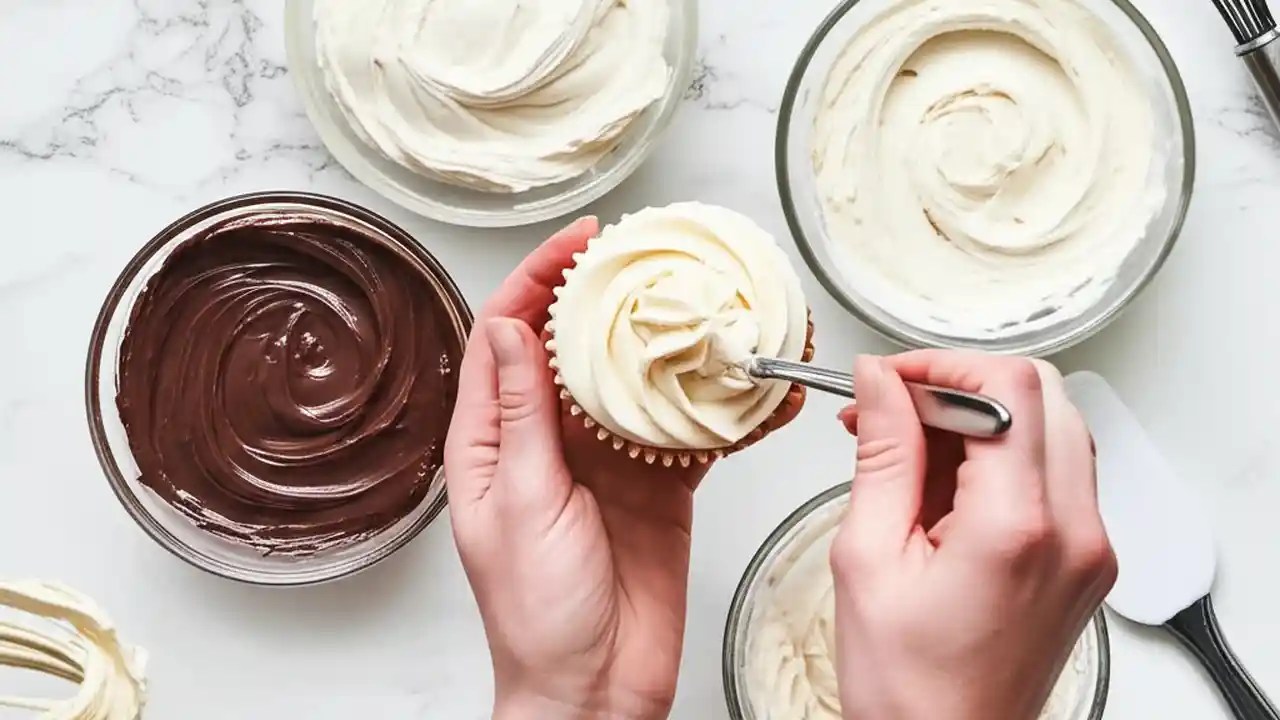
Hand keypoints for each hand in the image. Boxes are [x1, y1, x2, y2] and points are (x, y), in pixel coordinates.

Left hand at [443, 217, 803, 718]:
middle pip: (574, 344)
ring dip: (671, 343)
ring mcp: (607, 459)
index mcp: (495, 439)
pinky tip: (755, 390)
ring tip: (709, 303)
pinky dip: (724, 411)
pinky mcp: (659, 486)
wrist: (594, 687)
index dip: (536, 279)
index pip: (505, 335)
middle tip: (650, 255)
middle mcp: (549, 439)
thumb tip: (512, 328)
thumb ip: (524, 414)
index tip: (579, 243)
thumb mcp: (520, 503)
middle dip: (609, 295)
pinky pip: (692, 433)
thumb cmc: (537, 614)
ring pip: (637, 379)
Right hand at [831, 351, 1116, 719]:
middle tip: (895, 410)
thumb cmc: (907, 685)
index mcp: (1017, 527)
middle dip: (961, 385)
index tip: (889, 383)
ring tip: (912, 453)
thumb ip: (883, 455)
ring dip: (983, 417)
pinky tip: (946, 488)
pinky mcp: (1087, 561)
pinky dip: (1004, 457)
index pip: (1007, 386)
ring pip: (1053, 427)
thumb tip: (880, 382)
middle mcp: (1074, 532)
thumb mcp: (868, 557)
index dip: (941, 366)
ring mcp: (1090, 548)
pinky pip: (1057, 473)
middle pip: (1042, 393)